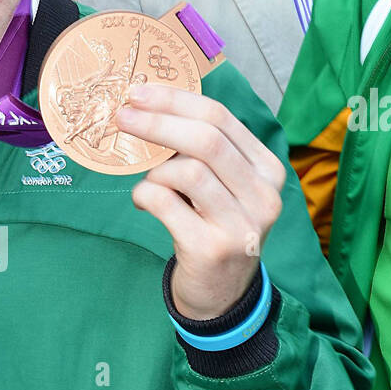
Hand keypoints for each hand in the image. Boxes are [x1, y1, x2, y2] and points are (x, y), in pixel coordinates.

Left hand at [114, 84, 285, 319]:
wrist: (222, 296)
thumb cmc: (216, 229)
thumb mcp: (225, 188)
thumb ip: (203, 152)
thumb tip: (150, 107)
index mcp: (267, 170)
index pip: (221, 119)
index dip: (176, 100)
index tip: (139, 93)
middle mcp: (263, 196)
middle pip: (206, 140)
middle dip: (157, 122)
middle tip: (123, 116)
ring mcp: (241, 225)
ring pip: (187, 172)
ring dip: (155, 170)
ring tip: (148, 182)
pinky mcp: (212, 249)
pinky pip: (166, 203)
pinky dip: (145, 195)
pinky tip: (144, 201)